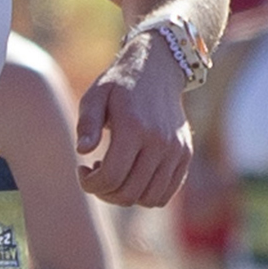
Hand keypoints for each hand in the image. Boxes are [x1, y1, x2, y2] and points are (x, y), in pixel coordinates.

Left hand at [74, 33, 192, 206]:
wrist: (158, 69)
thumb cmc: (119, 84)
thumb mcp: (96, 96)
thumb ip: (87, 123)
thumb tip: (82, 151)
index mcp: (134, 127)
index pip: (111, 177)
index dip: (90, 183)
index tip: (82, 170)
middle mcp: (159, 142)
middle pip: (129, 193)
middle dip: (104, 193)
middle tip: (95, 174)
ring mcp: (176, 151)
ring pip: (149, 199)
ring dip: (126, 196)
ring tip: (115, 174)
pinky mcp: (185, 155)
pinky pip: (165, 194)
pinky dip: (145, 194)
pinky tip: (133, 175)